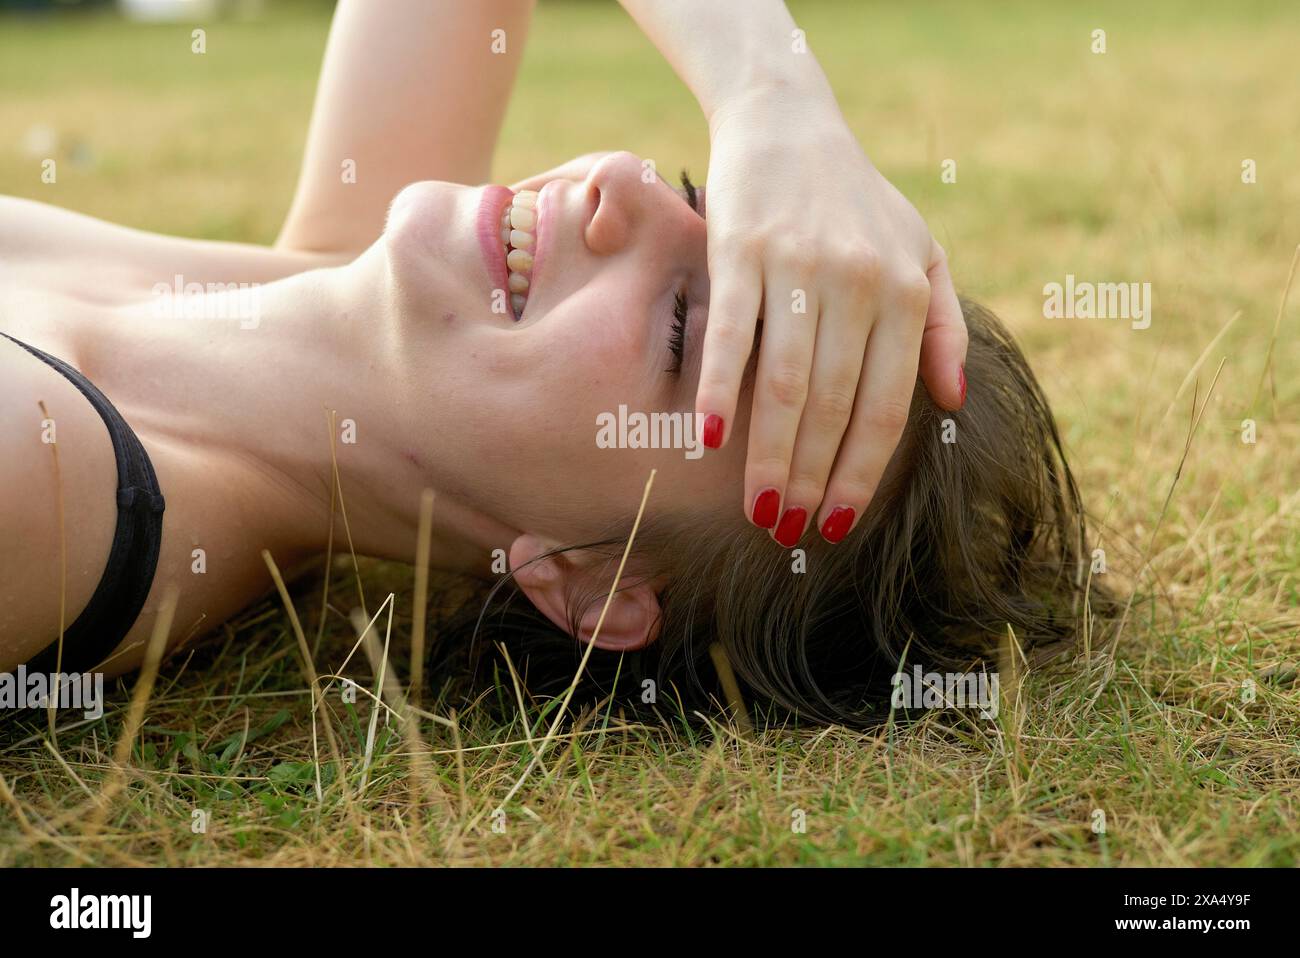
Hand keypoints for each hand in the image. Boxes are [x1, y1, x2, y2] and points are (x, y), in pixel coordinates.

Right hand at [697, 91, 966, 545]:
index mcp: (902, 293)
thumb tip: (952, 403)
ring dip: (771, 456)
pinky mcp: (741, 249)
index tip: (839, 523)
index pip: (884, 407)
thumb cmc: (857, 200)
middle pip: (832, 407)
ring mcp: (797, 266)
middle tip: (789, 531)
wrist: (788, 121)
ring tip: (759, 510)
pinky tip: (710, 441)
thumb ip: (942, 326)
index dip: (861, 474)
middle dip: (811, 480)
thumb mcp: (921, 251)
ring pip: (784, 384)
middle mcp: (856, 283)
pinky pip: (731, 335)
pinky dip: (719, 390)